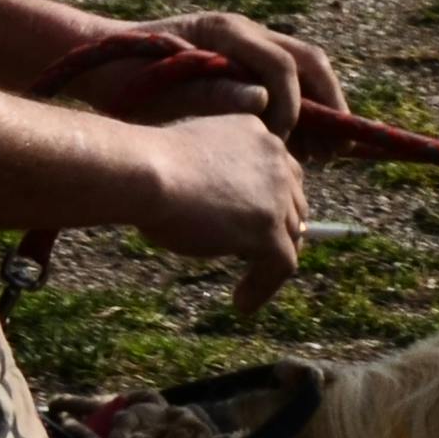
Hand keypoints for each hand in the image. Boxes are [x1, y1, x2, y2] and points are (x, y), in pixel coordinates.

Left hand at [100, 9, 346, 133]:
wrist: (99, 61)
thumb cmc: (125, 79)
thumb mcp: (166, 93)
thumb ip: (214, 94)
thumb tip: (264, 104)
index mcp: (226, 31)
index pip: (284, 63)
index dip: (295, 105)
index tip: (287, 142)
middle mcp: (244, 32)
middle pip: (309, 60)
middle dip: (330, 104)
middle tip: (337, 149)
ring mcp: (245, 45)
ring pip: (304, 71)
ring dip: (320, 110)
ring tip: (323, 153)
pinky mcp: (241, 63)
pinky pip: (286, 82)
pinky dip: (300, 113)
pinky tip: (298, 147)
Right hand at [135, 108, 310, 319]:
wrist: (144, 173)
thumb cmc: (147, 165)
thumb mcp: (192, 156)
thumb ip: (217, 172)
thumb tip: (218, 209)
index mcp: (255, 133)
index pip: (281, 171)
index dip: (275, 201)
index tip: (260, 222)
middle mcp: (274, 157)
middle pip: (293, 203)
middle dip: (280, 230)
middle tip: (260, 257)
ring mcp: (275, 195)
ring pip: (290, 237)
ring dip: (269, 263)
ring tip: (247, 285)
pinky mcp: (269, 229)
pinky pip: (281, 267)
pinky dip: (263, 288)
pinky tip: (242, 303)